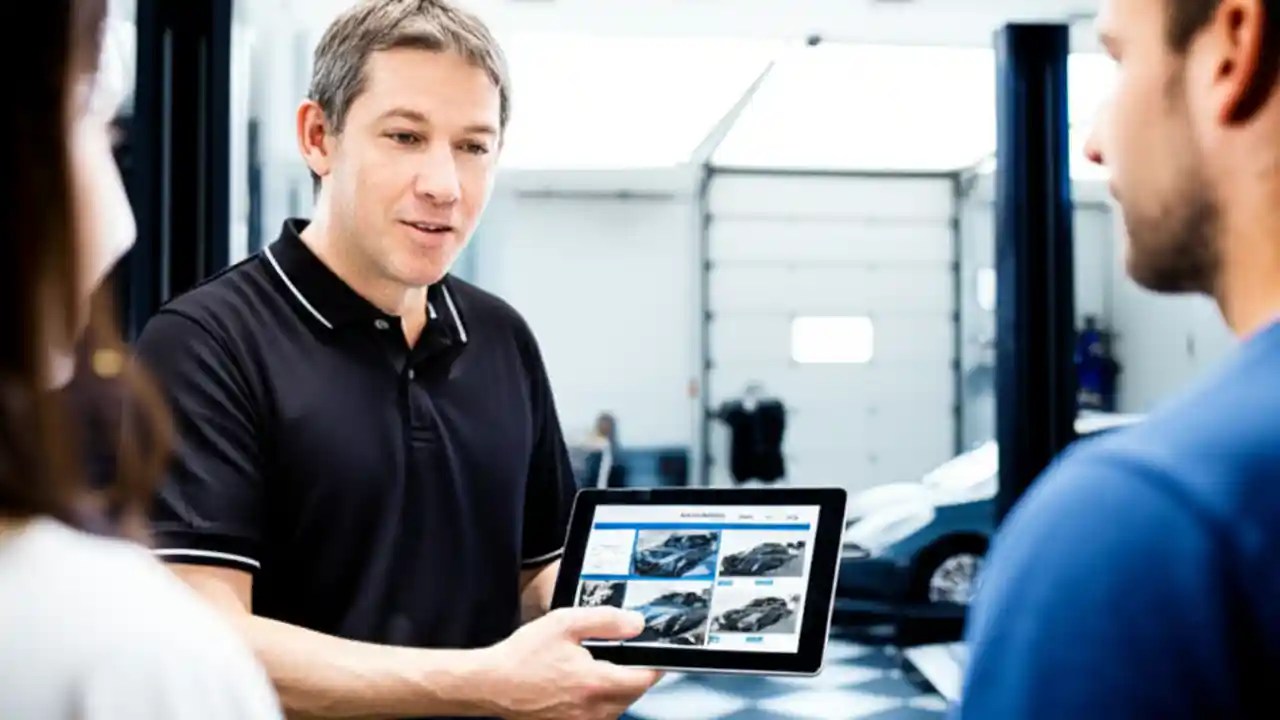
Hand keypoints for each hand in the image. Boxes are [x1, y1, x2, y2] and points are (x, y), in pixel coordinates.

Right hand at [476, 606, 662, 719]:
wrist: (492, 684)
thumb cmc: (524, 655)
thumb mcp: (565, 623)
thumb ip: (606, 621)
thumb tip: (636, 624)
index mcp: (595, 683)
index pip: (644, 680)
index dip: (653, 665)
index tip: (653, 655)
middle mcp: (592, 710)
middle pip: (632, 696)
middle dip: (633, 677)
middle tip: (620, 658)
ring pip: (616, 709)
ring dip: (616, 692)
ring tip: (597, 671)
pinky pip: (598, 718)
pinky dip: (599, 704)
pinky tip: (583, 688)